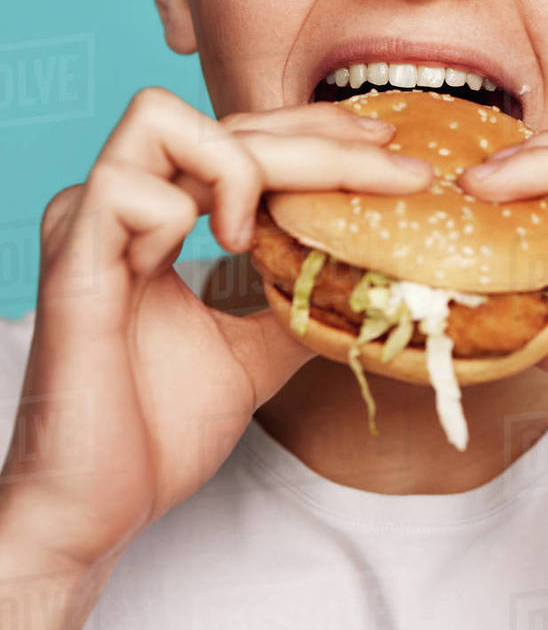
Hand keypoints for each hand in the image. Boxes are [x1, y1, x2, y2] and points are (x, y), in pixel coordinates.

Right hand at [0, 88, 432, 573]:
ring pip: (161, 119)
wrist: (95, 509)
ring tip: (255, 235)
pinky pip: (128, 191)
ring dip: (237, 164)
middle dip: (320, 141)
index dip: (313, 130)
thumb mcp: (253, 350)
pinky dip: (176, 216)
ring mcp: (88, 223)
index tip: (385, 145)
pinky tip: (193, 264)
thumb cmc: (156, 429)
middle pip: (225, 124)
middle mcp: (118, 202)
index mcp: (153, 214)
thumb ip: (295, 295)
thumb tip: (369, 268)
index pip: (240, 136)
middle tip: (394, 170)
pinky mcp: (71, 260)